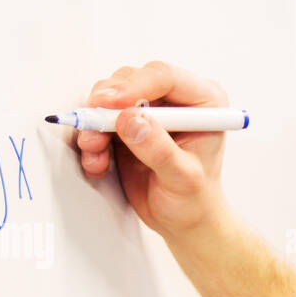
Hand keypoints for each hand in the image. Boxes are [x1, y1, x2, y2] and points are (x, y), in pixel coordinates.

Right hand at [75, 61, 230, 242]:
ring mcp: (149, 108)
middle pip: (130, 81)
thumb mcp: (182, 179)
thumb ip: (158, 149)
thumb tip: (130, 119)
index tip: (110, 105)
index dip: (134, 86)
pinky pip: (99, 118)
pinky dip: (92, 138)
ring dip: (94, 124)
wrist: (183, 219)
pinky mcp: (127, 123)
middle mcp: (176, 98)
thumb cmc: (194, 199)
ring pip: (110, 97)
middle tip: (93, 134)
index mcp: (203, 101)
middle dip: (106, 107)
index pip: (164, 77)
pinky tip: (98, 163)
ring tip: (95, 154)